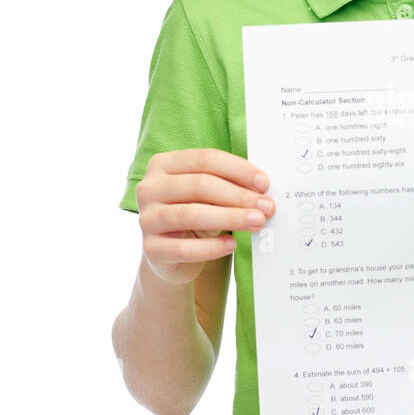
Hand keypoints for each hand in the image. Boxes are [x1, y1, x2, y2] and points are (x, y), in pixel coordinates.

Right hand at [136, 148, 274, 284]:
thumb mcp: (208, 194)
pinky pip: (184, 248)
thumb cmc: (195, 214)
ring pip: (191, 214)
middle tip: (266, 206)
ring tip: (257, 222)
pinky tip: (232, 244)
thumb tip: (262, 189)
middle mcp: (149, 188)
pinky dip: (212, 247)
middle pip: (199, 185)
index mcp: (163, 165)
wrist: (171, 255)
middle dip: (238, 196)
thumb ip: (228, 185)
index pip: (204, 159)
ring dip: (230, 218)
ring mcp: (147, 219)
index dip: (237, 169)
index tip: (264, 183)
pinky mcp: (151, 249)